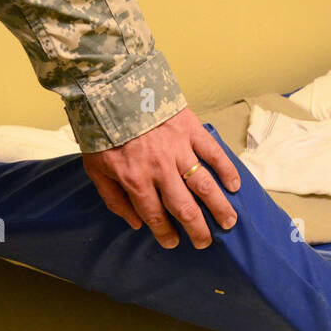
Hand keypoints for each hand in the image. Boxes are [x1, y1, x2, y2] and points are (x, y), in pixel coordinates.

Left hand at [81, 108, 241, 248]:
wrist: (111, 87)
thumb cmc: (102, 131)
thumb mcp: (95, 169)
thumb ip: (114, 199)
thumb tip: (136, 223)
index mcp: (135, 180)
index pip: (155, 216)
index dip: (165, 234)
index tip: (172, 243)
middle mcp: (160, 169)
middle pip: (184, 208)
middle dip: (197, 230)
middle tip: (204, 242)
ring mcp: (178, 149)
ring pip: (203, 185)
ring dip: (218, 207)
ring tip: (229, 222)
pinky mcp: (190, 129)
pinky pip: (213, 153)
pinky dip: (226, 170)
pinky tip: (234, 186)